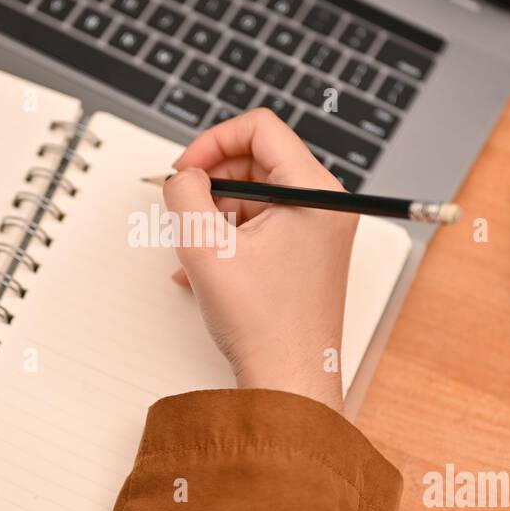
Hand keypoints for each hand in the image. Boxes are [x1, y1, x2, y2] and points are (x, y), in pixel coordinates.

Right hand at [164, 109, 357, 412]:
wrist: (289, 382)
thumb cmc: (265, 325)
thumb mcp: (204, 247)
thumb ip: (184, 193)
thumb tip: (183, 175)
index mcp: (316, 192)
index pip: (260, 128)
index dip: (212, 141)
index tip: (185, 170)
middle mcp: (326, 205)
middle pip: (256, 159)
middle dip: (212, 181)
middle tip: (184, 210)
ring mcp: (319, 229)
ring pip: (254, 193)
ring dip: (215, 213)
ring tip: (196, 251)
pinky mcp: (308, 252)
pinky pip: (261, 223)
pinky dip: (228, 236)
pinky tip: (204, 268)